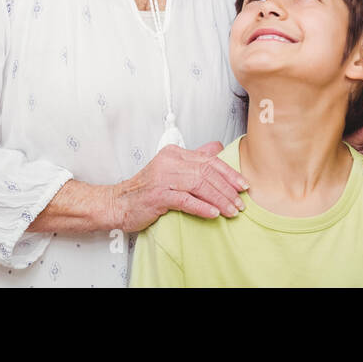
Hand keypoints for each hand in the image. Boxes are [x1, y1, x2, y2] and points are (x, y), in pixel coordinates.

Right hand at [112, 142, 249, 232]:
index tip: (243, 185)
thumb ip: (194, 158)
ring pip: (199, 185)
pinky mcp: (157, 195)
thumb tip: (217, 147)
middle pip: (207, 172)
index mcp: (175, 154)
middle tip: (241, 202)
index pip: (209, 160)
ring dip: (219, 199)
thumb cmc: (147, 189)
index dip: (229, 173)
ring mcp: (162, 178)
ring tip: (232, 210)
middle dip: (227, 189)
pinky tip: (213, 214)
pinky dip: (202, 207)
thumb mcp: (171, 168)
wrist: (119, 203)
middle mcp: (169, 162)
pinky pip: (185, 200)